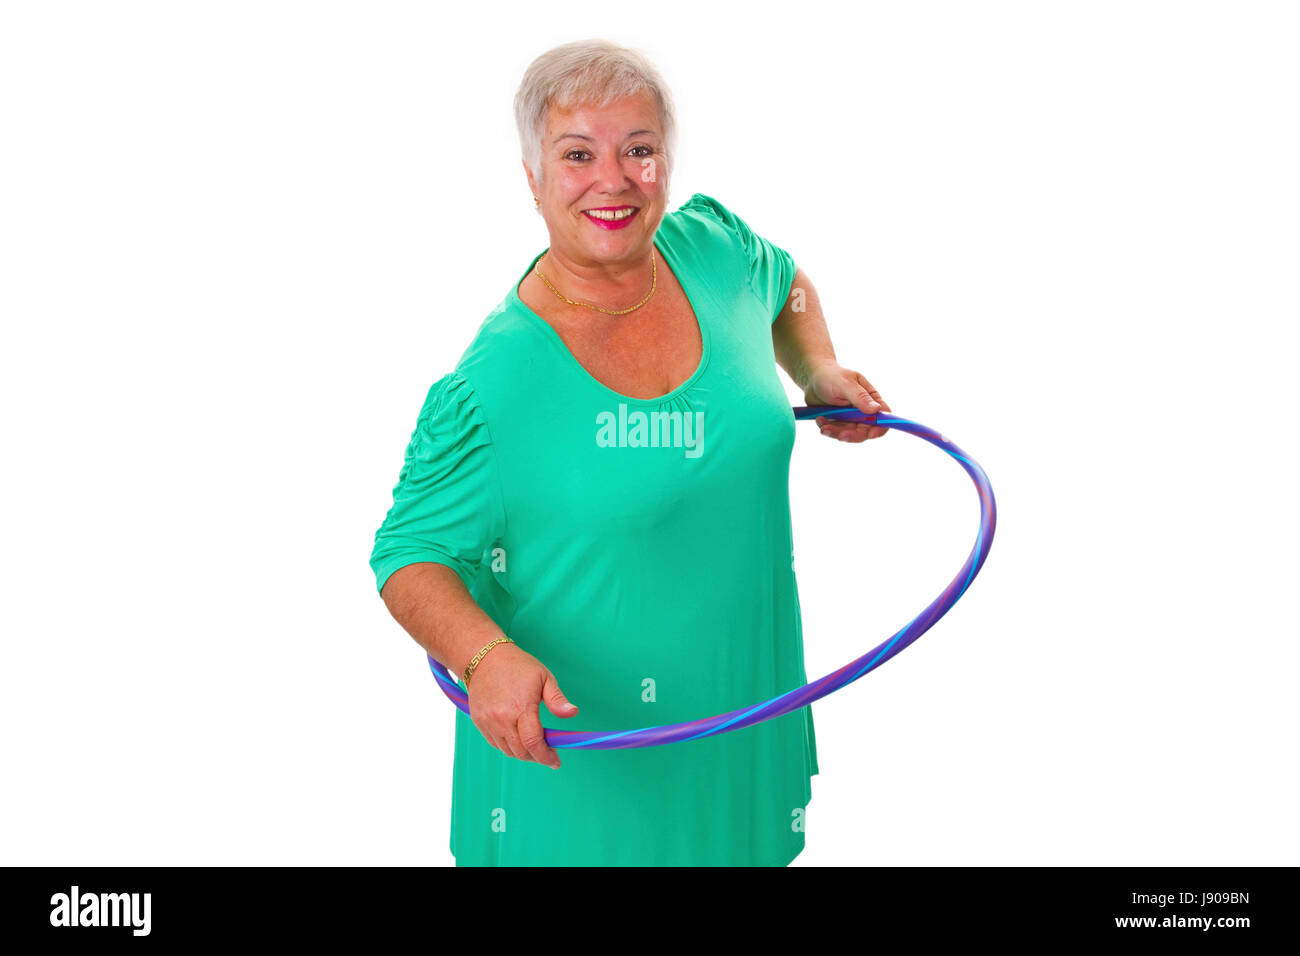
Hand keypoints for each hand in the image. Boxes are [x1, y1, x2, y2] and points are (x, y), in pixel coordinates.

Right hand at [465, 641, 577, 768]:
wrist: (484, 658)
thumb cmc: (517, 666)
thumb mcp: (544, 677)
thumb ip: (557, 699)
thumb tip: (572, 713)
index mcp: (521, 707)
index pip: (534, 743)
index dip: (546, 757)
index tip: (555, 761)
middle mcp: (502, 717)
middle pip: (521, 752)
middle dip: (537, 756)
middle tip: (547, 751)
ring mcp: (488, 721)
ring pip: (508, 751)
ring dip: (523, 752)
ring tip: (533, 743)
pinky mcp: (479, 722)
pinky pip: (496, 744)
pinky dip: (509, 746)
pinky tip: (517, 736)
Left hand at [804, 363, 891, 441]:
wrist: (811, 378)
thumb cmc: (830, 376)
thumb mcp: (845, 384)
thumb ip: (860, 397)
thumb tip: (876, 409)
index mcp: (871, 398)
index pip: (883, 416)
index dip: (880, 427)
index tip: (871, 433)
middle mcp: (863, 410)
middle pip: (866, 430)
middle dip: (853, 435)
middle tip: (841, 435)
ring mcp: (851, 418)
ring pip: (850, 434)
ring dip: (837, 433)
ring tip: (824, 425)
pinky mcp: (839, 422)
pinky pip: (836, 433)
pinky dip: (828, 429)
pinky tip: (820, 419)